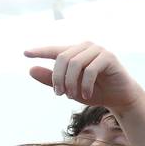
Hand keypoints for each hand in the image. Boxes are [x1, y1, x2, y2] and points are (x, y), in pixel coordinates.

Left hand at [24, 43, 143, 110]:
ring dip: (70, 83)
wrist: (119, 98)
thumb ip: (51, 80)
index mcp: (75, 52)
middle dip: (57, 78)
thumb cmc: (93, 92)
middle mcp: (86, 47)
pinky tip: (85, 95)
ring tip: (71, 96)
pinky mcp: (109, 57)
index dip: (40, 51)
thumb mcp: (68, 88)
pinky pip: (90, 70)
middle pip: (62, 58)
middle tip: (59, 94)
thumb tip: (30, 69)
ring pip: (75, 63)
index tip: (25, 53)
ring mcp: (98, 50)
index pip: (55, 50)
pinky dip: (84, 85)